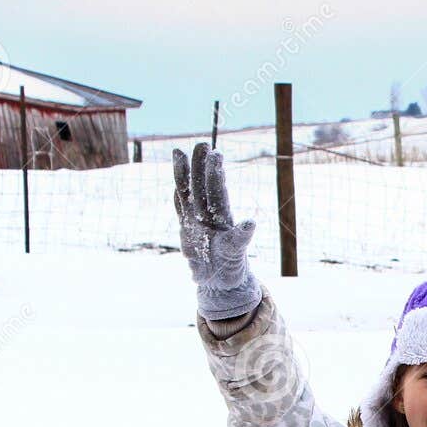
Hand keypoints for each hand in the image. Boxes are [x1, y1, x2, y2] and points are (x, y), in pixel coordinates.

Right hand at [172, 142, 260, 320]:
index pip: (217, 193)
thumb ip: (241, 236)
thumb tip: (251, 222)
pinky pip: (181, 210)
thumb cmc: (233, 268)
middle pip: (202, 187)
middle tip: (202, 143)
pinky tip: (176, 184)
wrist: (221, 284)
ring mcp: (197, 223)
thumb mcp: (237, 253)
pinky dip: (177, 197)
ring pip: (189, 194)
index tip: (215, 154)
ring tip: (179, 152)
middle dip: (200, 166)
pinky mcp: (187, 232)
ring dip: (185, 174)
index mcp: (222, 220)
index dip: (215, 174)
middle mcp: (209, 218)